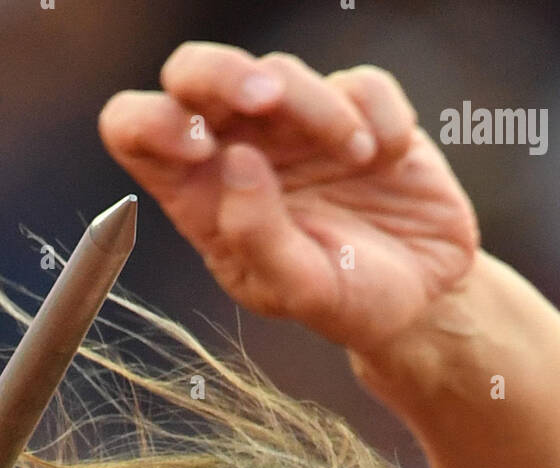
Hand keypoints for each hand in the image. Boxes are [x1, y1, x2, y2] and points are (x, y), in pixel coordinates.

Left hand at [98, 42, 479, 351]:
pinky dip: (377, 114)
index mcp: (202, 197)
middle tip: (267, 101)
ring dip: (321, 112)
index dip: (152, 124)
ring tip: (356, 160)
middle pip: (191, 74)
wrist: (424, 299)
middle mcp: (238, 149)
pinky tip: (388, 157)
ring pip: (280, 74)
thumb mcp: (302, 291)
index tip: (200, 149)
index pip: (135, 131)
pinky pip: (358, 82)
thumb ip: (259, 236)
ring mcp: (294, 126)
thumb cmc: (349, 302)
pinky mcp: (355, 109)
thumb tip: (236, 161)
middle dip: (222, 74)